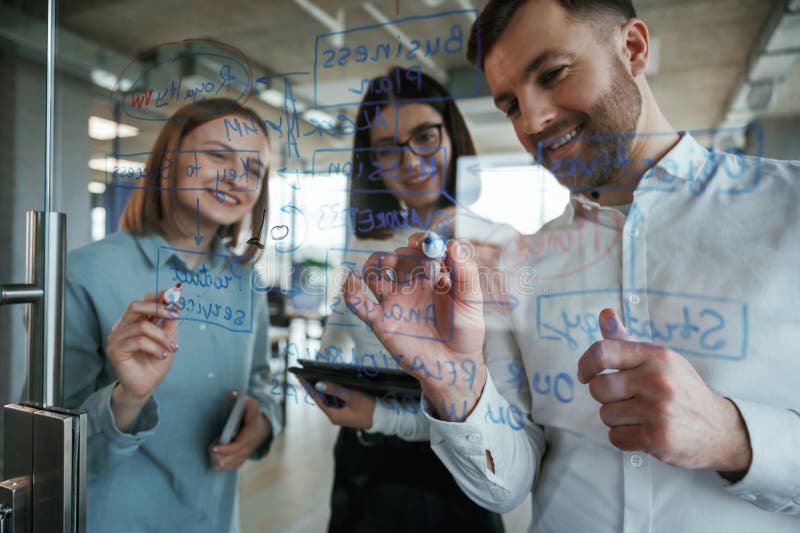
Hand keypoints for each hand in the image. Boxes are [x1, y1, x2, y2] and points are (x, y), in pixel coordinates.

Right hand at [107, 290, 179, 429]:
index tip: (174, 293)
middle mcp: (122, 327)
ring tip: (170, 348)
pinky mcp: (115, 350)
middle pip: (135, 306)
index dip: (157, 296)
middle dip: (158, 308)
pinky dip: (154, 347)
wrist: (145, 386)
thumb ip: (169, 323)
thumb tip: (176, 303)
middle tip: (175, 315)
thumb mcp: (167, 339)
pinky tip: (161, 355)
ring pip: (142, 327)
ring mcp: (116, 338)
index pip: (142, 302)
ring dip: (161, 336)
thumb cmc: (155, 363)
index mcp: (133, 322)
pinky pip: (138, 342)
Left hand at [209, 393, 270, 470]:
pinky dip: (219, 463)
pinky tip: (217, 454)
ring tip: (215, 448)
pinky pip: (226, 468)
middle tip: (213, 444)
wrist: (262, 429)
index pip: (238, 446)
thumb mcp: (251, 405)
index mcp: (250, 436)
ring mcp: (243, 456)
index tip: (213, 447)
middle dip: (217, 454)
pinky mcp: (239, 460)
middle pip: (230, 459)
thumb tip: (230, 394)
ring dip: (216, 459)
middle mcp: (247, 449)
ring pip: (226, 465)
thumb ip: (241, 398)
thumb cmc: (254, 416)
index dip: (225, 449)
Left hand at [300, 379, 374, 428]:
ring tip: (313, 376)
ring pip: (327, 399)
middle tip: (304, 374)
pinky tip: (329, 384)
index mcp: (334, 415)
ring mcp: (339, 414)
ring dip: (322, 388)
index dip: (308, 386)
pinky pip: (334, 400)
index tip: (299, 376)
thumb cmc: (370, 408)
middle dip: (313, 386)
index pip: (317, 398)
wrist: (384, 418)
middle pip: (320, 398)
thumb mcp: (354, 397)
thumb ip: (336, 390)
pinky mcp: (345, 412)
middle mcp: (334, 416)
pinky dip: (331, 392)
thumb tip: (319, 384)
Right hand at [343, 233, 486, 420]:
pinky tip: (351, 279)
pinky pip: (359, 304)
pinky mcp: (381, 321)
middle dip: (402, 253)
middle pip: (396, 257)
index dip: (420, 241)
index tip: (425, 242)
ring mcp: (394, 302)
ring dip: (374, 263)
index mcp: (432, 276)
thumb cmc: (464, 333)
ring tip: (385, 265)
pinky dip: (350, 290)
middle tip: (415, 262)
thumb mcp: (471, 300)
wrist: (454, 365)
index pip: (420, 249)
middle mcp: (410, 285)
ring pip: (374, 273)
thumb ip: (465, 272)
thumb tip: (453, 244)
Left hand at [577, 308, 751, 474]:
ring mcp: (659, 410)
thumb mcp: (660, 359)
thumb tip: (604, 314)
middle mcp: (657, 379)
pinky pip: (616, 437)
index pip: (603, 352)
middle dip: (605, 397)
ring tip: (641, 416)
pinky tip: (644, 432)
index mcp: (656, 355)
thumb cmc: (681, 389)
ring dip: (617, 419)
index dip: (585, 364)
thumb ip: (626, 340)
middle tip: (626, 400)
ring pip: (605, 415)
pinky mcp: (658, 437)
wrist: (720, 428)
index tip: (585, 374)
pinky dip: (624, 438)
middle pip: (598, 388)